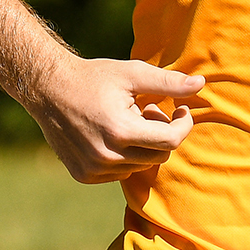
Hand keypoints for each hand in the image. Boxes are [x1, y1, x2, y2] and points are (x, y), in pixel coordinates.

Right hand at [28, 57, 204, 183]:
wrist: (48, 89)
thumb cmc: (94, 77)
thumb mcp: (132, 73)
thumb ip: (168, 82)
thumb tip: (201, 84)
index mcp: (122, 131)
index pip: (171, 141)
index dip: (183, 124)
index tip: (181, 109)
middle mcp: (108, 157)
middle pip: (159, 155)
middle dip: (162, 133)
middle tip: (148, 110)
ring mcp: (94, 170)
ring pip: (141, 165)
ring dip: (142, 146)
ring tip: (127, 120)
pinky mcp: (84, 176)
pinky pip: (121, 173)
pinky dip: (124, 157)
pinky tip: (111, 134)